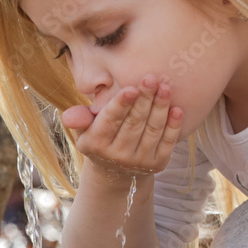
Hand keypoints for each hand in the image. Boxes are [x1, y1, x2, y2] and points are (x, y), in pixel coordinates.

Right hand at [61, 75, 181, 177]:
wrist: (116, 170)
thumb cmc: (100, 137)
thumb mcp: (84, 130)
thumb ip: (79, 119)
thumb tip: (69, 116)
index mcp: (96, 143)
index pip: (110, 121)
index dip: (121, 105)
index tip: (131, 88)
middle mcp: (117, 155)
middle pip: (134, 123)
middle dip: (144, 99)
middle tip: (152, 78)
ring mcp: (139, 161)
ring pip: (152, 130)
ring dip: (160, 107)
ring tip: (165, 87)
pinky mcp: (158, 164)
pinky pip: (168, 142)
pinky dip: (173, 125)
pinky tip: (177, 109)